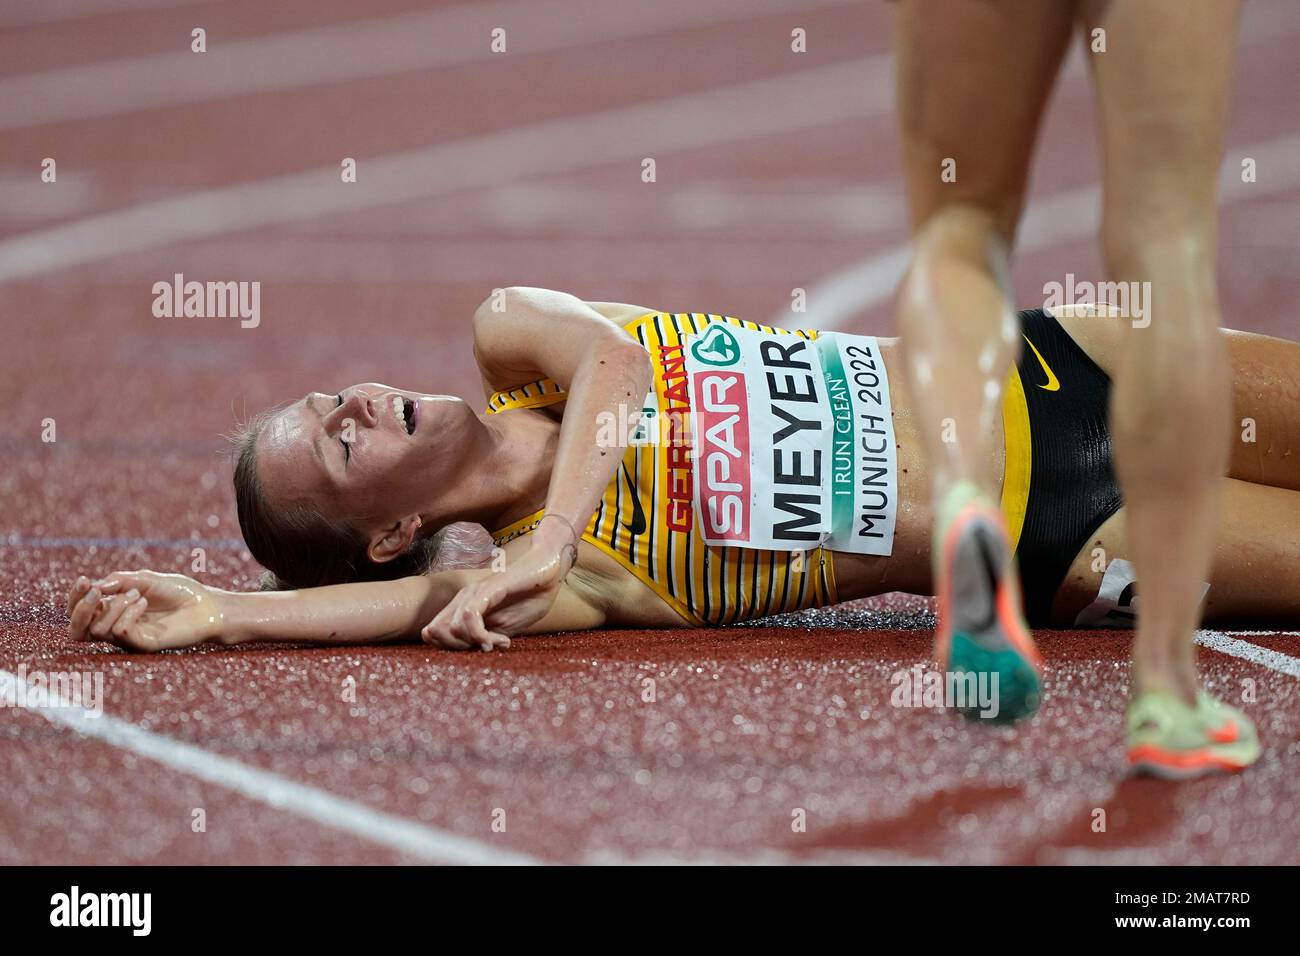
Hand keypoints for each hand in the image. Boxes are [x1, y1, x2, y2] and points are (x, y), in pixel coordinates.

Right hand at [67, 570, 226, 651]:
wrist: (208, 606)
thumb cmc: (179, 592)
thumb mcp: (146, 579)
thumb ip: (120, 581)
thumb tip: (95, 586)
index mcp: (113, 611)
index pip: (79, 612)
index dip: (75, 597)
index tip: (84, 580)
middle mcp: (116, 627)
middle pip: (78, 629)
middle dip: (81, 609)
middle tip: (96, 591)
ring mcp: (129, 638)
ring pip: (98, 630)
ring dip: (113, 606)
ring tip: (138, 594)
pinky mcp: (143, 645)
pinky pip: (121, 632)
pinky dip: (127, 613)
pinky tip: (144, 602)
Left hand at [421, 521, 576, 650]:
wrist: (548, 569)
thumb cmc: (530, 597)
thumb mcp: (505, 626)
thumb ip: (485, 636)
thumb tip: (476, 649)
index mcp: (464, 606)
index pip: (435, 633)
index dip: (452, 649)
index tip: (480, 650)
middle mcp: (463, 598)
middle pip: (437, 633)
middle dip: (460, 649)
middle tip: (489, 647)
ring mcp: (473, 592)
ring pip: (452, 628)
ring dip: (475, 642)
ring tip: (500, 640)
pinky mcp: (486, 589)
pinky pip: (470, 616)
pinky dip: (481, 635)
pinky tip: (499, 639)